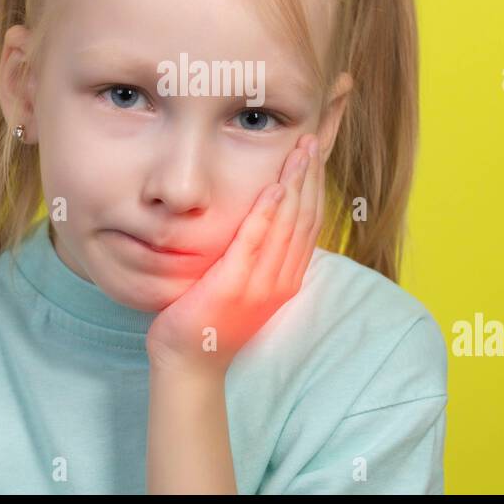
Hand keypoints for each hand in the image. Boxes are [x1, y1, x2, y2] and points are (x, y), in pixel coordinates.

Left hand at [146, 132, 325, 378]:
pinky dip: (267, 214)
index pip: (309, 225)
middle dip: (310, 178)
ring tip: (299, 153)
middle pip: (304, 219)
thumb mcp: (246, 285)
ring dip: (296, 186)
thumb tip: (266, 221)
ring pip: (287, 226)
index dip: (314, 188)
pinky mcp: (234, 287)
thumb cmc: (211, 319)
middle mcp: (281, 281)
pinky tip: (274, 188)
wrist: (189, 360)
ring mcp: (260, 286)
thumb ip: (260, 257)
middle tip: (311, 143)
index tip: (314, 157)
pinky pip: (255, 243)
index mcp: (287, 279)